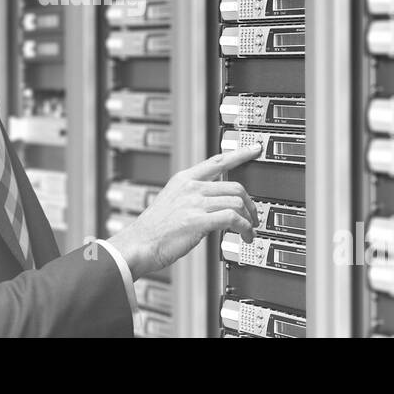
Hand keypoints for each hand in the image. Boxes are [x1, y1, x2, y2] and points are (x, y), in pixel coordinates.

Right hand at [106, 143, 263, 279]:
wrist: (138, 244)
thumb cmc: (153, 229)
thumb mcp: (171, 200)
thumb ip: (191, 195)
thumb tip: (213, 199)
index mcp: (184, 179)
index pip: (217, 161)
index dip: (240, 153)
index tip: (254, 149)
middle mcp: (190, 187)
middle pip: (234, 186)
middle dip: (249, 203)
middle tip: (252, 215)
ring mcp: (194, 203)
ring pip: (236, 202)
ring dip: (249, 218)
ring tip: (249, 230)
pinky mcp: (197, 221)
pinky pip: (232, 218)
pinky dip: (244, 228)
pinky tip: (244, 235)